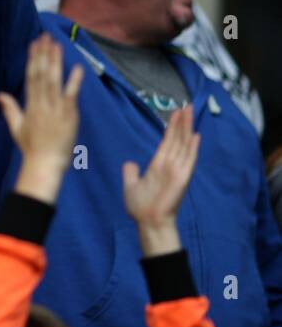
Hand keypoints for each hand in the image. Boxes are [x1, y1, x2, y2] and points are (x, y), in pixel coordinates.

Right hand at [0, 34, 83, 204]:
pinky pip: (71, 96)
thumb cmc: (31, 148)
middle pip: (42, 75)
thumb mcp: (16, 128)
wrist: (45, 164)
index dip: (33, 59)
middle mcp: (42, 104)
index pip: (31, 77)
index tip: (35, 44)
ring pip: (55, 81)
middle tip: (45, 37)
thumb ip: (10, 109)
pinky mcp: (69, 116)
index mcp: (30, 106)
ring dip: (56, 62)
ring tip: (57, 45)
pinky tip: (77, 67)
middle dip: (44, 55)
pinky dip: (74, 81)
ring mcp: (56, 110)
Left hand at [122, 105, 198, 255]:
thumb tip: (129, 163)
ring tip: (189, 112)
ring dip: (186, 129)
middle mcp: (169, 165)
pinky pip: (188, 160)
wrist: (147, 221)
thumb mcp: (131, 185)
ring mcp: (177, 171)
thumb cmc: (140, 206)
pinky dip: (192, 148)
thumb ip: (131, 173)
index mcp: (158, 166)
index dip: (171, 128)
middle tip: (186, 105)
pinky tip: (196, 135)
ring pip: (183, 145)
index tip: (175, 113)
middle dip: (181, 123)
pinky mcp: (182, 178)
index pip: (167, 142)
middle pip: (177, 140)